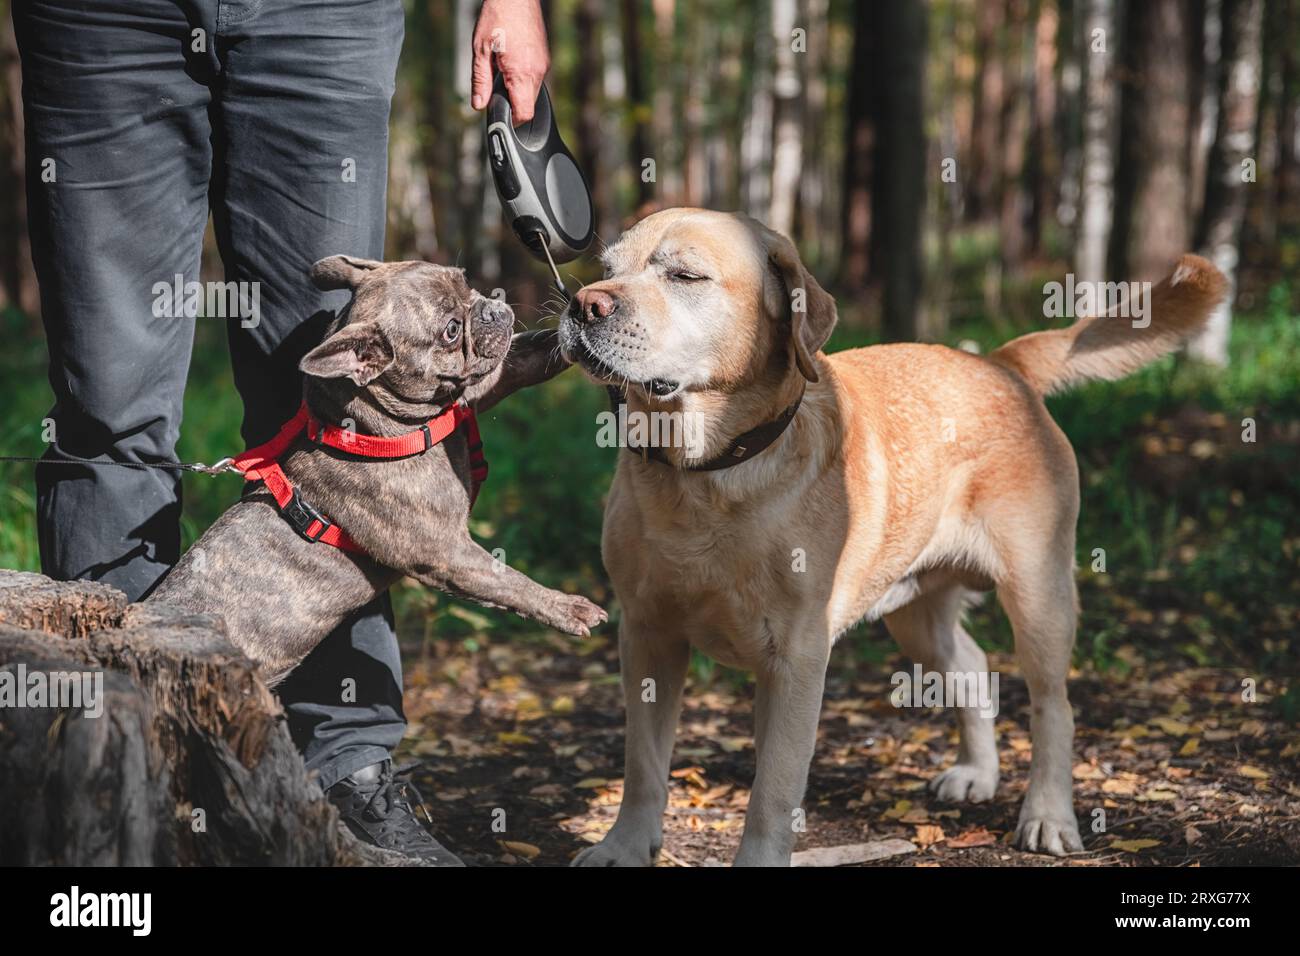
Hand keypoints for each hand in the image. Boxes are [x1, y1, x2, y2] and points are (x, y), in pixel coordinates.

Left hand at [470, 0, 550, 122]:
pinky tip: (509, 65)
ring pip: (532, 93)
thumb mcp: (480, 50)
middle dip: (512, 106)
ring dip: (517, 92)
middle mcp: (537, 72)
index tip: (499, 118)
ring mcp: (543, 65)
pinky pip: (535, 79)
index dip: (511, 121)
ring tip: (501, 74)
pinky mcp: (544, 59)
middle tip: (495, 94)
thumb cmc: (498, 16)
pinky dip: (522, 80)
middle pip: (529, 106)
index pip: (524, 114)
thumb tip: (478, 105)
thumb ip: (480, 81)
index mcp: (522, 73)